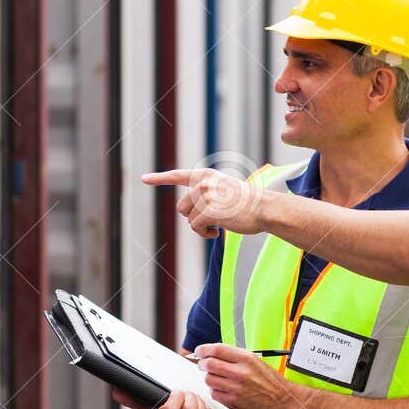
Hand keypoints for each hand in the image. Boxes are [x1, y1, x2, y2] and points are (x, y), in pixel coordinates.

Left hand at [143, 168, 270, 237]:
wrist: (264, 208)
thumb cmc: (248, 204)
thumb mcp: (225, 190)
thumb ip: (207, 193)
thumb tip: (189, 208)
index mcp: (207, 176)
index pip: (178, 175)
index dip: (160, 178)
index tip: (144, 179)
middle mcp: (203, 183)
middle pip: (182, 207)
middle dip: (194, 216)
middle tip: (214, 219)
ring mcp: (205, 196)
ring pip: (189, 219)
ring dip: (201, 226)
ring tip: (219, 224)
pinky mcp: (208, 211)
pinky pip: (195, 227)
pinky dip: (204, 233)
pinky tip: (217, 232)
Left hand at [193, 343, 290, 408]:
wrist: (282, 400)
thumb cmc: (269, 381)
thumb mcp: (255, 361)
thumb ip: (234, 356)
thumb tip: (212, 353)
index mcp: (246, 359)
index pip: (217, 349)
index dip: (204, 350)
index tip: (199, 351)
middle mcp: (240, 373)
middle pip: (208, 364)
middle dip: (202, 363)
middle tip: (203, 364)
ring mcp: (236, 389)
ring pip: (209, 379)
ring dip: (210, 377)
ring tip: (219, 378)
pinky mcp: (233, 403)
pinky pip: (214, 394)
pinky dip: (216, 391)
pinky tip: (225, 389)